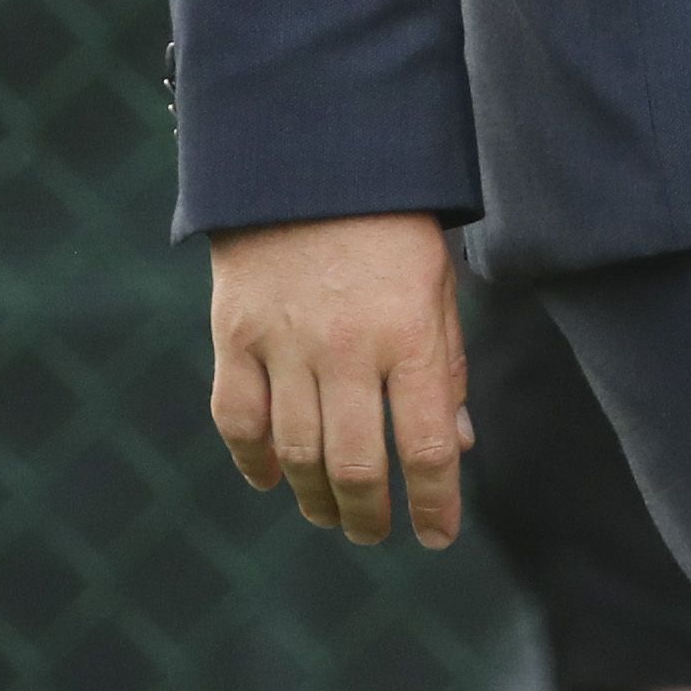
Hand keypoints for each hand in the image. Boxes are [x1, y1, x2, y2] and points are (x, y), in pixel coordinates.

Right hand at [205, 212, 471, 548]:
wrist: (310, 156)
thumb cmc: (391, 223)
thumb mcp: (438, 284)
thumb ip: (446, 365)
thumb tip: (455, 446)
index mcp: (410, 333)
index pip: (428, 445)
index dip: (435, 503)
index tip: (438, 535)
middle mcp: (348, 346)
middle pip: (358, 467)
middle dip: (370, 516)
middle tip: (375, 532)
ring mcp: (285, 342)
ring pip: (298, 455)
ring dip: (317, 499)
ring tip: (332, 513)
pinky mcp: (235, 333)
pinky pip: (239, 421)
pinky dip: (254, 461)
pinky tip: (271, 477)